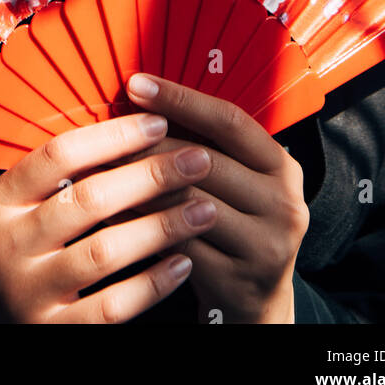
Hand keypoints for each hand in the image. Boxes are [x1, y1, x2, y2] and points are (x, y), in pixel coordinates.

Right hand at [0, 110, 223, 322]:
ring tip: (204, 209)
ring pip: (105, 252)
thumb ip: (52, 177)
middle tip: (198, 160)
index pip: (58, 155)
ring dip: (162, 226)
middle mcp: (8, 245)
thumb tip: (125, 127)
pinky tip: (182, 263)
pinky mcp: (52, 334)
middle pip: (89, 199)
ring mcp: (29, 293)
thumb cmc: (11, 252)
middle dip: (151, 175)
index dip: (113, 136)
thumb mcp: (11, 210)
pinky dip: (152, 283)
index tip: (159, 122)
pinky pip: (112, 306)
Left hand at [124, 73, 309, 323]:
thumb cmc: (236, 223)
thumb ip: (209, 144)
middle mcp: (284, 204)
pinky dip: (139, 225)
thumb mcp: (240, 180)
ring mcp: (264, 246)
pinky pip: (175, 245)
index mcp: (282, 167)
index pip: (229, 121)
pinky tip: (111, 213)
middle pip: (204, 161)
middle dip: (148, 144)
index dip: (181, 99)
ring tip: (100, 167)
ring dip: (137, 185)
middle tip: (106, 131)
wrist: (258, 300)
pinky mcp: (236, 281)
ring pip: (186, 204)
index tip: (138, 84)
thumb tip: (145, 95)